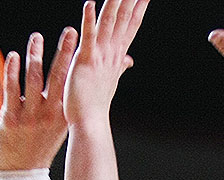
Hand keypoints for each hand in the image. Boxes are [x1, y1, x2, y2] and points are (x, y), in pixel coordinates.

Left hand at [0, 27, 77, 171]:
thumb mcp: (61, 126)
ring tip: (37, 37)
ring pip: (34, 81)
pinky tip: (14, 56)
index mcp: (63, 115)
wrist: (22, 173)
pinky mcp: (11, 119)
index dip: (77, 61)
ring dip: (36, 56)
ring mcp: (30, 117)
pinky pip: (11, 91)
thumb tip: (77, 94)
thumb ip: (69, 104)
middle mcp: (49, 114)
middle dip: (64, 53)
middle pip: (58, 78)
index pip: (72, 83)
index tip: (85, 41)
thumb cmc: (41, 145)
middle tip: (70, 32)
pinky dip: (12, 72)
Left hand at [63, 0, 149, 127]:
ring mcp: (100, 56)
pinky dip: (89, 20)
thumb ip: (119, 66)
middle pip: (124, 19)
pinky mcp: (85, 61)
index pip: (131, 25)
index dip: (139, 7)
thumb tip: (129, 61)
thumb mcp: (110, 80)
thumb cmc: (96, 104)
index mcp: (116, 55)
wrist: (89, 124)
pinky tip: (90, 4)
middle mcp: (111, 53)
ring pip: (109, 23)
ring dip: (115, 2)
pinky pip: (88, 38)